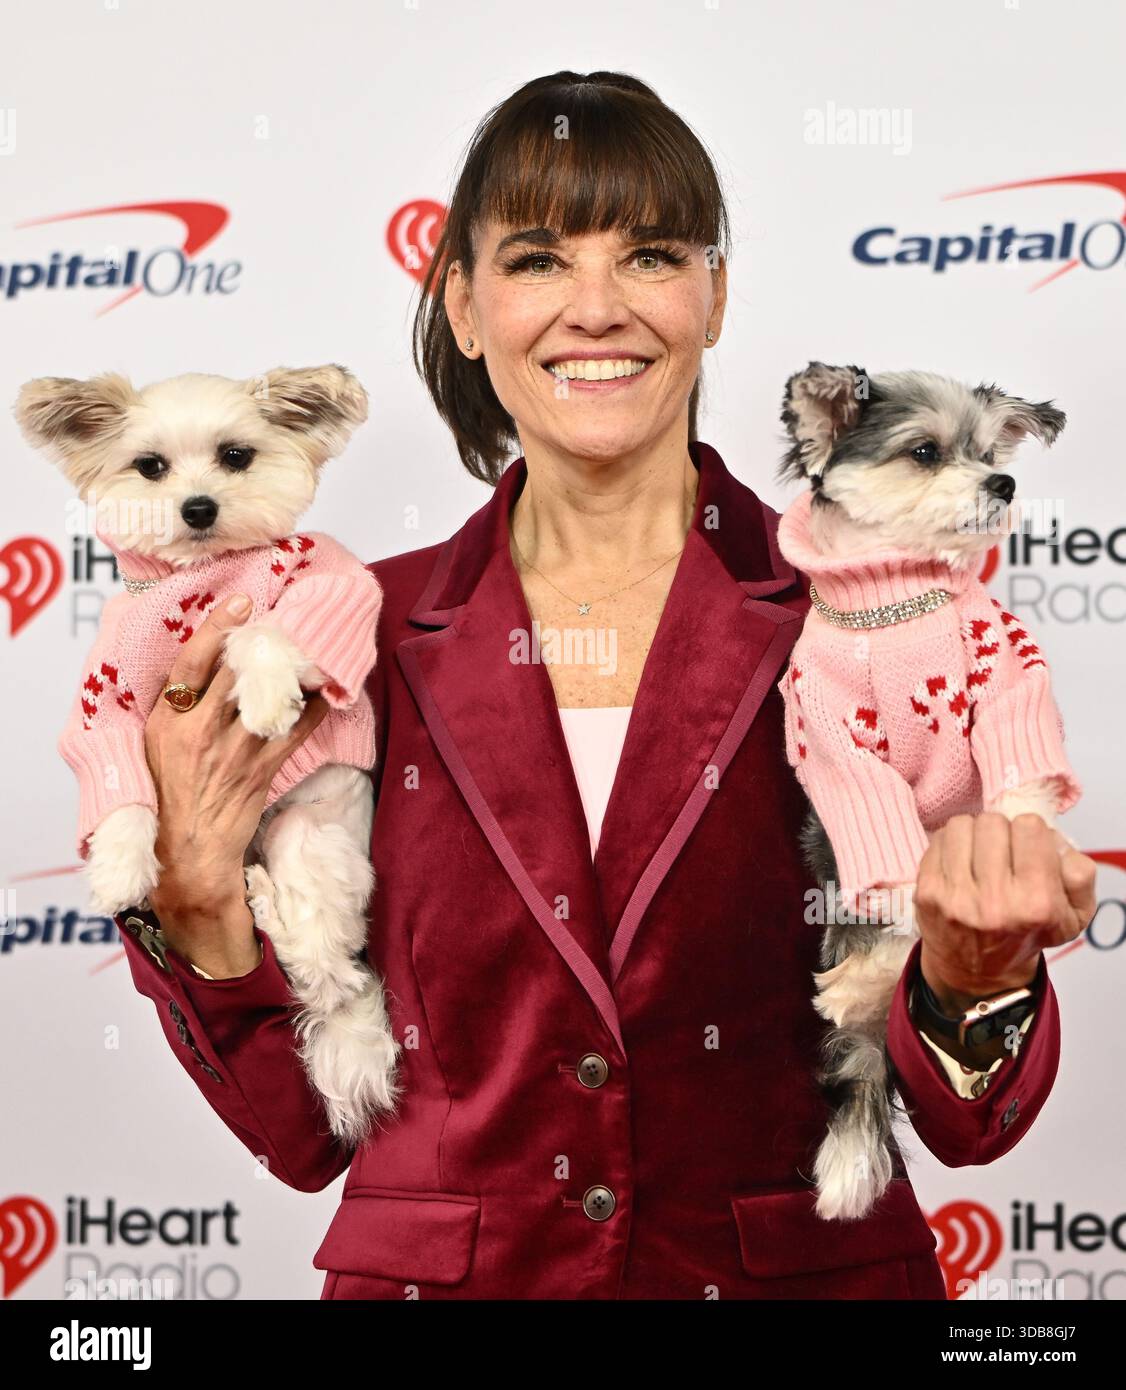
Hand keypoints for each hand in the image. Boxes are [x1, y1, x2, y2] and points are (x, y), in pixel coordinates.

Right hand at [144, 593, 329, 922]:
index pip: (192, 664)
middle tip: (286, 621)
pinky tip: (327, 693)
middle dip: (264, 645)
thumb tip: (203, 667)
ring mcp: (234, 751)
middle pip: (237, 674)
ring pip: (271, 697)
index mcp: (168, 722)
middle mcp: (201, 731)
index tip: (241, 604)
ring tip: (312, 650)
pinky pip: (295, 731)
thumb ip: (177, 708)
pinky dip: (313, 710)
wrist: (188, 853)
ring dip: (294, 672)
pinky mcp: (262, 771)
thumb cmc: (170, 796)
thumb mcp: (156, 746)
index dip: (218, 629)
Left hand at [914, 812, 1096, 1012]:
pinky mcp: (926, 893)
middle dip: (1001, 831)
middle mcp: (994, 902)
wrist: (978, 970)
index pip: (1029, 827)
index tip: (1028, 848)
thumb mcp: (1074, 915)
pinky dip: (950, 844)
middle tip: (1003, 852)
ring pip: (961, 825)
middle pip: (993, 823)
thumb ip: (1080, 874)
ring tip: (980, 854)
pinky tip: (961, 862)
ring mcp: (955, 897)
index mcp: (1036, 904)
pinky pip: (938, 840)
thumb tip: (1054, 840)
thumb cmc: (1027, 933)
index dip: (1030, 832)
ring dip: (973, 834)